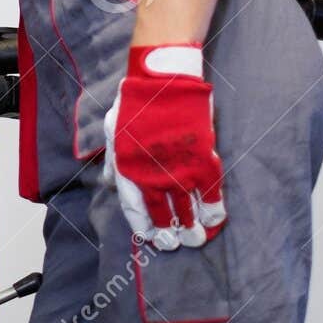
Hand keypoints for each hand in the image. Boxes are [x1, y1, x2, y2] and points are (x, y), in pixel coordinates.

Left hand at [102, 42, 226, 250]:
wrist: (163, 79)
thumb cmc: (137, 103)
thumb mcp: (114, 132)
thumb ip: (113, 161)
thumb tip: (108, 184)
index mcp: (127, 168)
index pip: (135, 209)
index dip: (144, 227)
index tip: (152, 238)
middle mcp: (152, 174)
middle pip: (162, 215)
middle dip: (169, 233)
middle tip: (175, 243)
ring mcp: (179, 169)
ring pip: (188, 211)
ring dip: (193, 228)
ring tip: (195, 238)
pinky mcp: (202, 160)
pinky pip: (211, 194)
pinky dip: (214, 210)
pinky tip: (214, 219)